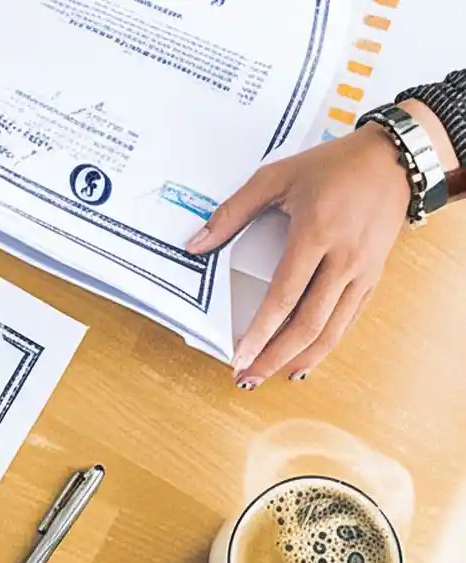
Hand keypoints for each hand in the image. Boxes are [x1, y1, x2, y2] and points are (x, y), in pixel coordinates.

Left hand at [186, 122, 413, 387]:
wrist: (393, 160)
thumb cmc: (332, 166)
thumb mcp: (275, 177)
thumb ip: (231, 212)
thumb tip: (195, 244)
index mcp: (317, 235)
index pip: (284, 297)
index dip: (260, 332)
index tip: (239, 355)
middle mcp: (344, 260)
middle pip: (309, 324)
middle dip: (275, 357)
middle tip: (247, 377)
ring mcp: (363, 273)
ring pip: (332, 330)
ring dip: (299, 359)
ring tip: (269, 376)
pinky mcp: (373, 278)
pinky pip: (348, 321)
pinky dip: (325, 345)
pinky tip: (304, 360)